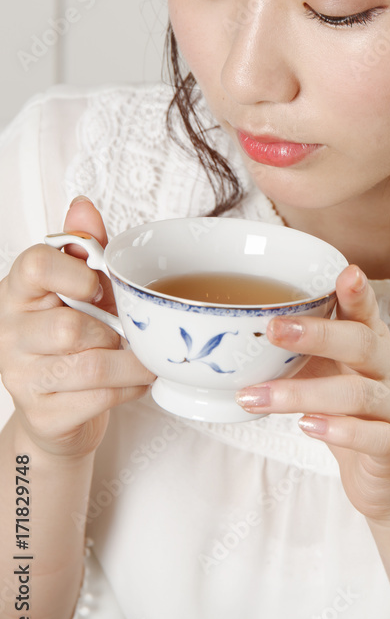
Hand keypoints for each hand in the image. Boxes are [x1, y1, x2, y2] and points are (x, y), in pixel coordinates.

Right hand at [0, 197, 154, 458]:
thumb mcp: (81, 287)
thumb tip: (83, 206)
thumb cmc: (74, 337)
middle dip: (115, 331)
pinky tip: (136, 381)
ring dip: (131, 363)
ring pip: (89, 366)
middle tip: (133, 331)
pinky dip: (129, 388)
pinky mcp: (42, 412)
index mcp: (18, 291)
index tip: (100, 285)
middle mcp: (10, 332)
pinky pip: (97, 398)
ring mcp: (21, 375)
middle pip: (69, 327)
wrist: (60, 409)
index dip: (75, 273)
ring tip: (146, 358)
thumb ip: (84, 247)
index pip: (34, 266)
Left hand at [235, 264, 389, 525]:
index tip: (345, 271)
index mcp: (372, 347)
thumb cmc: (354, 417)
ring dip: (303, 394)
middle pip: (362, 343)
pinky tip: (308, 427)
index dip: (358, 292)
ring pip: (358, 394)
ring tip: (257, 398)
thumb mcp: (328, 376)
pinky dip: (340, 430)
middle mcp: (387, 371)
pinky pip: (374, 436)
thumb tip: (240, 332)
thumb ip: (300, 353)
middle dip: (318, 334)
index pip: (367, 313)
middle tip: (273, 329)